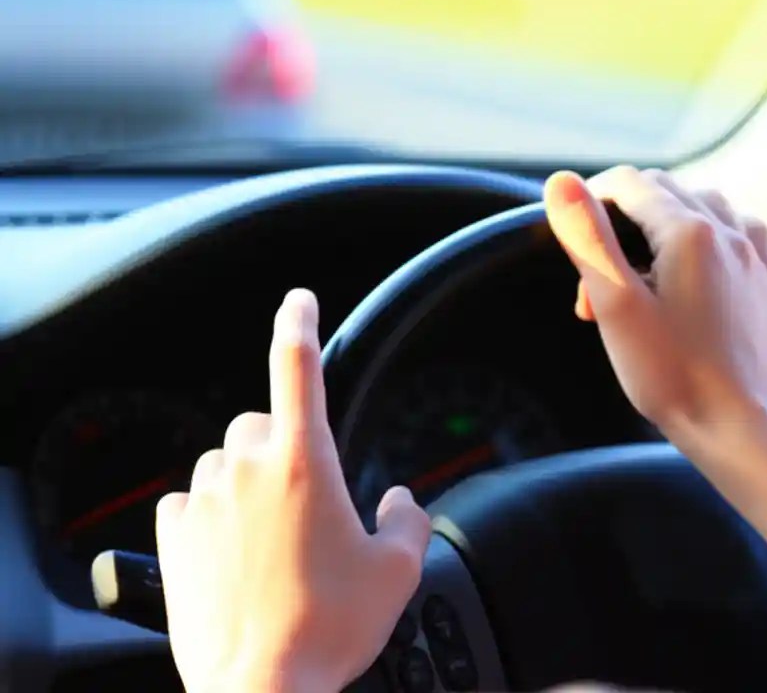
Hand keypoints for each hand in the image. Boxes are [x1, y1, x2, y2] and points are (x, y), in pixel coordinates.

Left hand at [155, 290, 431, 692]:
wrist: (260, 687)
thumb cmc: (329, 629)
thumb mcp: (398, 571)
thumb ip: (407, 519)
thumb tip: (395, 501)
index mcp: (305, 465)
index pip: (298, 370)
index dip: (299, 325)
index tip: (299, 301)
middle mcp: (246, 472)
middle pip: (258, 426)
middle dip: (281, 448)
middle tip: (307, 502)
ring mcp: (202, 503)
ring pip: (223, 465)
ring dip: (247, 484)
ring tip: (272, 541)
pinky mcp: (171, 537)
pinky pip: (188, 503)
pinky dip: (211, 515)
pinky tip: (234, 554)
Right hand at [544, 166, 766, 468]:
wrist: (737, 427)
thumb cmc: (672, 376)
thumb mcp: (616, 306)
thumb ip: (588, 238)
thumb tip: (561, 181)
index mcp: (690, 230)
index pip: (628, 183)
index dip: (590, 200)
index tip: (570, 234)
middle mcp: (729, 229)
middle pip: (661, 191)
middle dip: (620, 225)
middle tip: (595, 288)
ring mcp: (753, 252)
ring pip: (698, 206)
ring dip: (659, 228)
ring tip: (637, 284)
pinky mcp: (765, 277)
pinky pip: (733, 228)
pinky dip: (703, 235)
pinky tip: (689, 270)